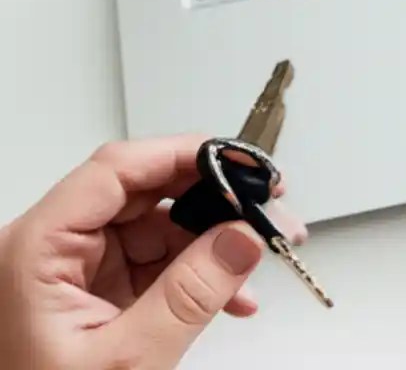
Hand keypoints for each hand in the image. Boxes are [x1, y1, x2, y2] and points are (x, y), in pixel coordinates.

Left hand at [0, 137, 305, 368]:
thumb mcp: (129, 359)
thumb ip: (190, 295)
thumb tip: (242, 236)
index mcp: (35, 249)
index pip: (117, 170)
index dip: (184, 155)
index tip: (242, 162)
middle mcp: (50, 248)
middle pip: (143, 192)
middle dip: (214, 200)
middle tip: (270, 209)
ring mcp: (72, 269)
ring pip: (157, 225)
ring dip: (214, 242)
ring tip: (259, 262)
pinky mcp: (94, 292)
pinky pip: (156, 262)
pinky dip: (198, 273)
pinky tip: (233, 296)